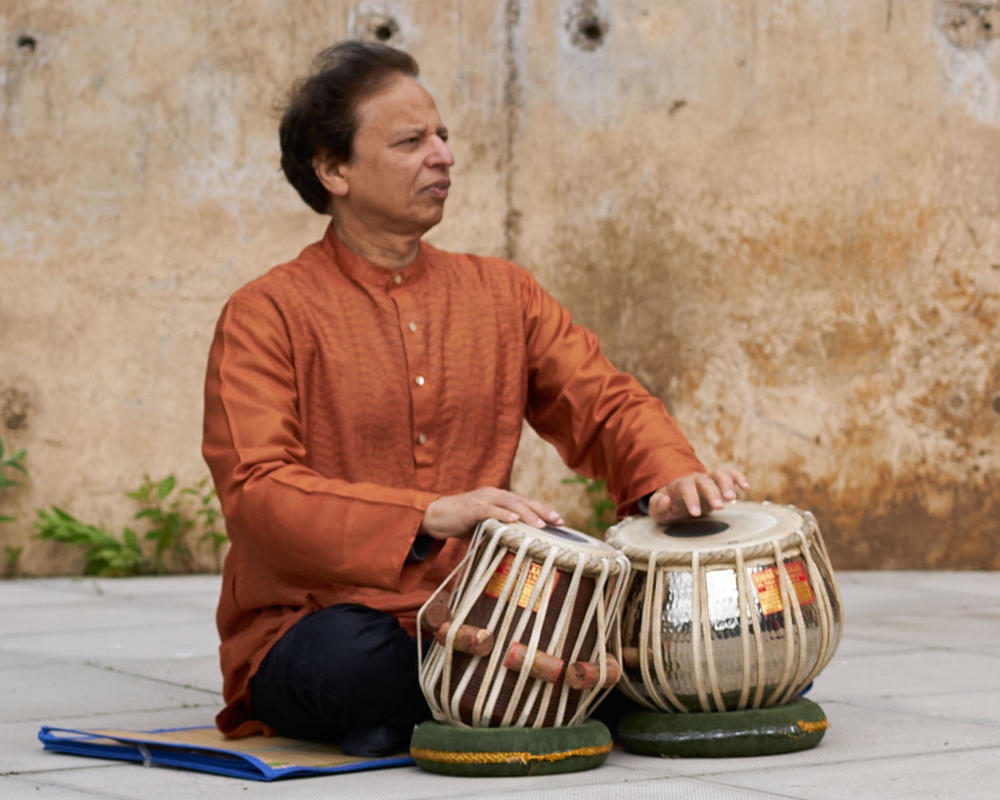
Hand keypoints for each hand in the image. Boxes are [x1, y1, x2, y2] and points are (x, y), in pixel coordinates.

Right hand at [420, 487, 563, 539]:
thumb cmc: (462, 522)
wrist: (435, 516)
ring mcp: (483, 500)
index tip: (560, 521)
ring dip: (527, 514)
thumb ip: (502, 531)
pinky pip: (490, 510)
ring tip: (541, 524)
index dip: (543, 510)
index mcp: (500, 498)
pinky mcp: (472, 508)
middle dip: (542, 511)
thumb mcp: (486, 526)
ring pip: (510, 504)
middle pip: (523, 500)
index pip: (526, 502)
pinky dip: (503, 514)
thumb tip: (519, 546)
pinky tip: (514, 520)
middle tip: (558, 521)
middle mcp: (494, 494)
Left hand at [647, 468, 749, 523]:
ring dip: (726, 484)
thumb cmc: (667, 508)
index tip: (696, 513)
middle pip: (704, 481)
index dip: (691, 499)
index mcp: (678, 485)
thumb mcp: (657, 511)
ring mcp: (708, 479)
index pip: (685, 487)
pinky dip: (738, 478)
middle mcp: (694, 479)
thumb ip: (657, 506)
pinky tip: (745, 487)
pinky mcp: (719, 482)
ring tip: (732, 498)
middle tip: (719, 506)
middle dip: (712, 492)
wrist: (675, 501)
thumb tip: (664, 499)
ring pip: (719, 474)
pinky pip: (730, 474)